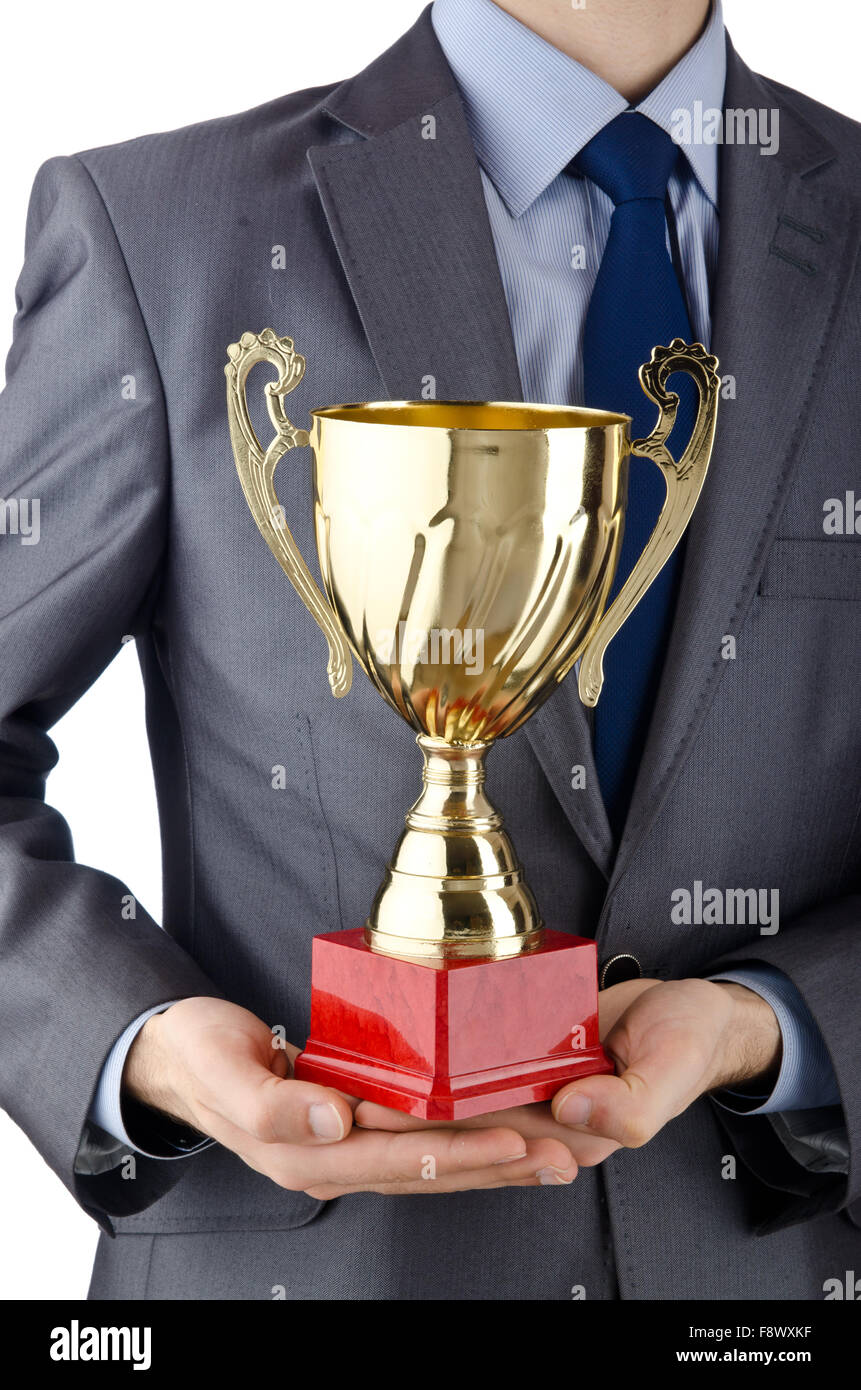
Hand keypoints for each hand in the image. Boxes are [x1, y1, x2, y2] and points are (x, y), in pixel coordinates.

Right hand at [123, 997, 577, 1195]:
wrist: (177, 1055)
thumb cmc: (200, 1057)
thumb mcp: (225, 1073)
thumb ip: (275, 1103)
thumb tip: (334, 1120)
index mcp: (304, 1153)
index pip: (397, 1159)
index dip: (459, 1153)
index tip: (513, 1140)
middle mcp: (330, 1160)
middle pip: (428, 1171)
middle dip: (496, 1165)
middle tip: (559, 1155)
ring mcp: (341, 1148)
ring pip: (429, 1165)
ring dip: (491, 1162)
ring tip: (549, 1156)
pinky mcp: (349, 1127)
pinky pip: (414, 1143)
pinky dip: (461, 1142)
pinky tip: (496, 1135)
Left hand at [355, 977, 780, 1161]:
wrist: (698, 1013)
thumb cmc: (691, 1041)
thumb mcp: (673, 1067)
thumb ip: (632, 1102)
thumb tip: (573, 1110)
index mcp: (579, 1131)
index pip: (496, 1140)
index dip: (437, 1134)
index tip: (385, 1120)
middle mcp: (549, 1117)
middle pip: (466, 1127)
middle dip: (406, 1120)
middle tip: (347, 1101)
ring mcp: (538, 1089)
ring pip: (464, 1102)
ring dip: (414, 1097)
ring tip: (357, 1082)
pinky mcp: (532, 1057)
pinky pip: (480, 1067)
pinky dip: (442, 1065)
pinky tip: (405, 1054)